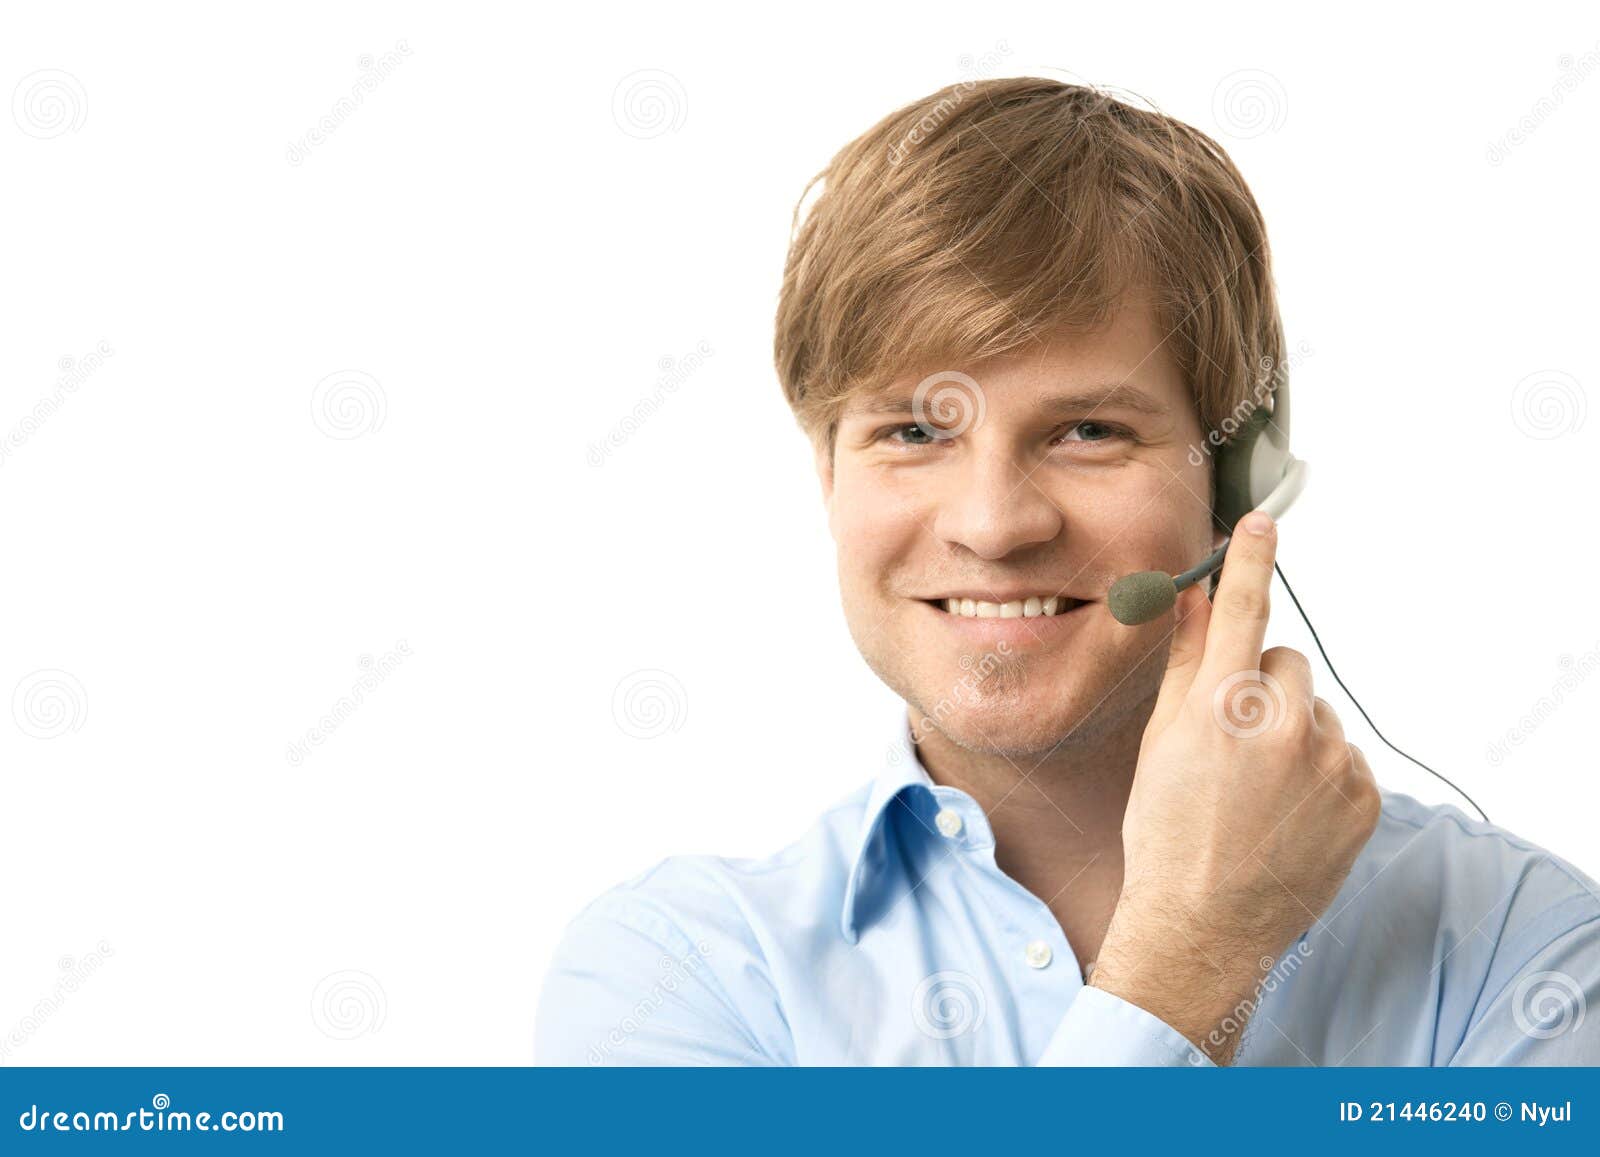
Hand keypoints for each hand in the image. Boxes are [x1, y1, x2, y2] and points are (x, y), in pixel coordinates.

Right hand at [1089, 511, 1380, 1063]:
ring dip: (1291, 731)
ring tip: (1257, 788)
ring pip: (1313, 710)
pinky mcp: (1363, 796)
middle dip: (1260, 686)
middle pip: (1283, 663)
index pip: (1243, 607)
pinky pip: (1341, 754)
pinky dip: (1318, 770)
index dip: (1251, 559)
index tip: (1263, 523)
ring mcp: (1330, 761)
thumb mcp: (1160, 742)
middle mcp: (1283, 724)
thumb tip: (1198, 599)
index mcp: (1222, 705)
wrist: (1202, 925)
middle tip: (1229, 740)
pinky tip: (1286, 810)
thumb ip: (1186, 663)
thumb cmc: (1165, 833)